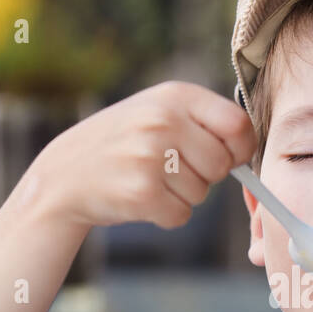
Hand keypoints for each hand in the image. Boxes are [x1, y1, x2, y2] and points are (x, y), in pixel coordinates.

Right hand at [27, 80, 258, 232]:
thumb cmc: (122, 144)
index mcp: (174, 96)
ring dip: (182, 196)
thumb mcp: (157, 111)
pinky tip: (141, 199)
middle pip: (223, 165)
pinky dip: (166, 215)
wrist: (63, 174)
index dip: (240, 149)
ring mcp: (151, 156)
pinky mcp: (141, 192)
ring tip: (149, 179)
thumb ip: (202, 121)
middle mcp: (163, 121)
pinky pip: (181, 215)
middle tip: (172, 170)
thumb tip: (249, 146)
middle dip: (206, 176)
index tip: (228, 157)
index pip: (238, 125)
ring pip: (202, 193)